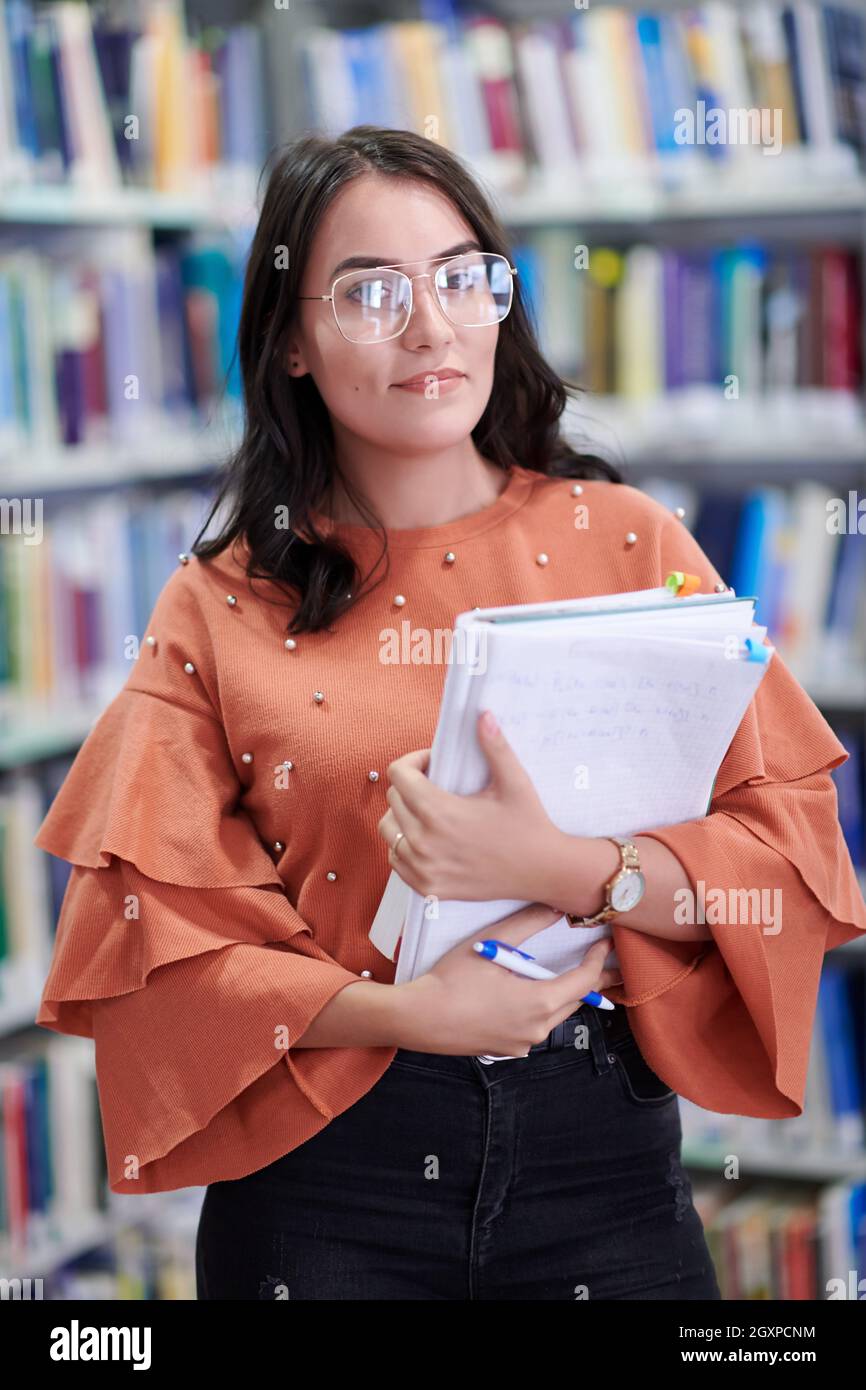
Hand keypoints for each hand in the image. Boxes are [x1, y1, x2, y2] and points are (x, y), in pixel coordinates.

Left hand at [377, 710, 559, 901]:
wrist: (542, 871)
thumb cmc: (529, 826)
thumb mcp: (514, 782)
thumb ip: (494, 746)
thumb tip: (482, 715)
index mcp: (439, 812)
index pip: (398, 775)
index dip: (413, 761)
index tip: (432, 764)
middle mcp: (424, 842)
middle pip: (393, 799)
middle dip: (410, 785)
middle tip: (436, 785)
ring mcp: (423, 867)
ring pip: (388, 829)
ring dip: (402, 815)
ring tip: (427, 811)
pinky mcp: (427, 887)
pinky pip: (395, 859)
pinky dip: (403, 845)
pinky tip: (427, 837)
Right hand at [391, 902, 622, 1055]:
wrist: (420, 1018)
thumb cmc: (452, 979)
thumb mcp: (491, 943)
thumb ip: (527, 924)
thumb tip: (555, 908)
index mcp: (540, 1003)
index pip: (585, 980)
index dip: (597, 960)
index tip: (604, 944)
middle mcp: (538, 1029)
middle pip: (575, 1000)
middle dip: (589, 979)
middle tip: (599, 961)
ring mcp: (523, 1044)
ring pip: (555, 1015)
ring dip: (562, 994)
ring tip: (563, 974)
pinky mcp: (508, 1049)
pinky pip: (534, 1027)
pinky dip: (539, 1010)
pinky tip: (525, 995)